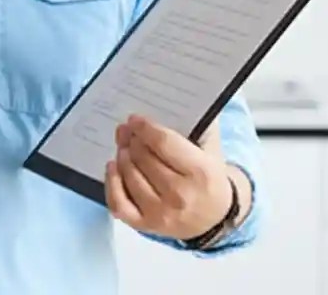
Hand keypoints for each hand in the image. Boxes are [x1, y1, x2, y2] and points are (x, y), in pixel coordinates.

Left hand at [104, 114, 234, 241]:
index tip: (135, 120)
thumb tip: (174, 101)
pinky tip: (113, 167)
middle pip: (143, 158)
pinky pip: (118, 203)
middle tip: (127, 130)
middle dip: (132, 140)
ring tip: (123, 146)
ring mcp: (161, 213)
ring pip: (129, 176)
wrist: (216, 217)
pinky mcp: (147, 226)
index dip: (145, 128)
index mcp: (200, 172)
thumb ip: (200, 126)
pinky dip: (111, 183)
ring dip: (122, 156)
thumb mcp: (211, 150)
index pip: (164, 143)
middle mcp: (180, 195)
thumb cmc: (209, 177)